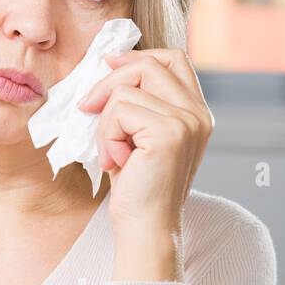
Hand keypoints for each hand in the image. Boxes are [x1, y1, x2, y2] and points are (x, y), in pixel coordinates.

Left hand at [75, 48, 213, 232]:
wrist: (144, 228)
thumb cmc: (136, 185)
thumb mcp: (138, 135)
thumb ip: (138, 102)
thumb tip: (109, 63)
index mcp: (196, 112)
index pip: (173, 59)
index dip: (137, 56)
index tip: (107, 65)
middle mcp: (198, 113)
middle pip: (149, 64)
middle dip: (108, 83)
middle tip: (86, 107)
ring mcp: (186, 121)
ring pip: (124, 90)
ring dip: (104, 123)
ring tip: (112, 153)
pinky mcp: (168, 132)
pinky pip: (118, 110)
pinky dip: (105, 136)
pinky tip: (115, 162)